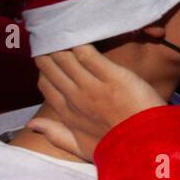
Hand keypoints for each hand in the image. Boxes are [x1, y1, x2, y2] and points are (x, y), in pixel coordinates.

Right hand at [30, 45, 165, 161]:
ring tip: (62, 29)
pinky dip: (80, 43)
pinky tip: (79, 34)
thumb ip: (56, 135)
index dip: (44, 70)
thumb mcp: (82, 149)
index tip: (46, 59)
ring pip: (66, 58)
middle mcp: (76, 98)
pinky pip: (89, 55)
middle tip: (51, 37)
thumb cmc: (117, 149)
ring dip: (62, 43)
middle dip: (49, 52)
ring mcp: (93, 87)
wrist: (148, 147)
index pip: (46, 86)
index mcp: (68, 115)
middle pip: (53, 68)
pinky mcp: (113, 77)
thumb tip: (31, 124)